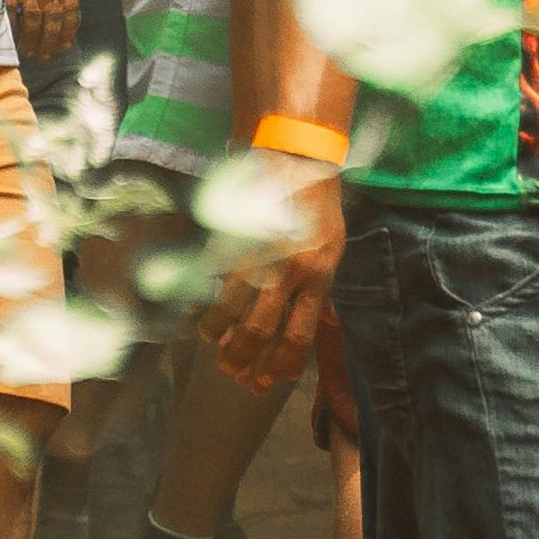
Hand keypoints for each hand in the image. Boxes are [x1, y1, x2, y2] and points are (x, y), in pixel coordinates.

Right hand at [206, 149, 347, 387]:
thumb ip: (325, 288)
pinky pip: (214, 283)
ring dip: (219, 336)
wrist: (297, 158)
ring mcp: (257, 258)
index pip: (299, 337)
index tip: (270, 380)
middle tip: (233, 371)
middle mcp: (287, 273)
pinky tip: (203, 313)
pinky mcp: (234, 242)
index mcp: (318, 277)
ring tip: (216, 343)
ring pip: (230, 313)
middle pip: (259, 334)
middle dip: (243, 361)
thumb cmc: (320, 205)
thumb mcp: (335, 248)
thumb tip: (326, 323)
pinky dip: (206, 303)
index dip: (282, 367)